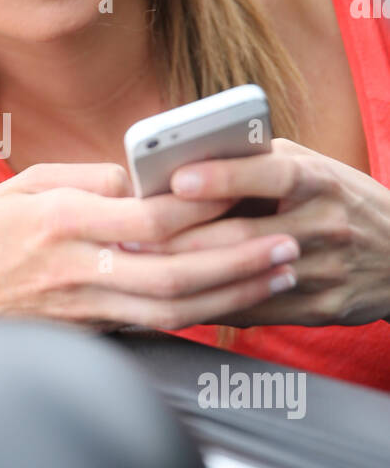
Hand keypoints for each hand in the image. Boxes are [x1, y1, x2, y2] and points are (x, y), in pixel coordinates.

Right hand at [0, 162, 301, 332]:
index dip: (204, 207)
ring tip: (273, 276)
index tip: (243, 191)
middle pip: (174, 269)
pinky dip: (195, 317)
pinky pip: (150, 328)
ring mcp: (80, 309)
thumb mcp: (17, 190)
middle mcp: (74, 268)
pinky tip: (226, 303)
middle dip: (238, 259)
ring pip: (171, 308)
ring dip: (231, 294)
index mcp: (60, 220)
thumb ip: (81, 178)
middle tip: (284, 244)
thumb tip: (138, 175)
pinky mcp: (83, 336)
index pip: (149, 216)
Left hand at [128, 138, 389, 326]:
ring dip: (187, 274)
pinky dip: (212, 302)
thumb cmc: (339, 199)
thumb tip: (188, 158)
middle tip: (128, 234)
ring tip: (140, 265)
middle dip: (179, 237)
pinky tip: (174, 297)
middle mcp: (325, 225)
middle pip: (243, 234)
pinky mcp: (321, 308)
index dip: (223, 176)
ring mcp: (324, 270)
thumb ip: (258, 162)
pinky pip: (255, 309)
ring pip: (243, 277)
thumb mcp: (312, 167)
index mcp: (320, 180)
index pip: (271, 174)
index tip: (177, 178)